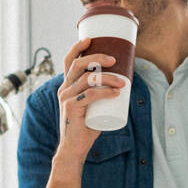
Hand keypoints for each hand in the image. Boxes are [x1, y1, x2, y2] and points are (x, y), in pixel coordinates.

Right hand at [54, 37, 127, 162]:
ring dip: (108, 78)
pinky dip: (105, 92)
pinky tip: (116, 93)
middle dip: (97, 58)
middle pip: (78, 65)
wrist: (74, 148)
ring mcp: (66, 98)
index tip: (90, 39)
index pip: (69, 61)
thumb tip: (123, 84)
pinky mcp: (71, 108)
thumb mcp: (92, 106)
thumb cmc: (85, 127)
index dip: (77, 48)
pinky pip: (90, 95)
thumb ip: (101, 94)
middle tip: (114, 60)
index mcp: (67, 86)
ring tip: (123, 83)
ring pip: (87, 79)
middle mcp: (64, 89)